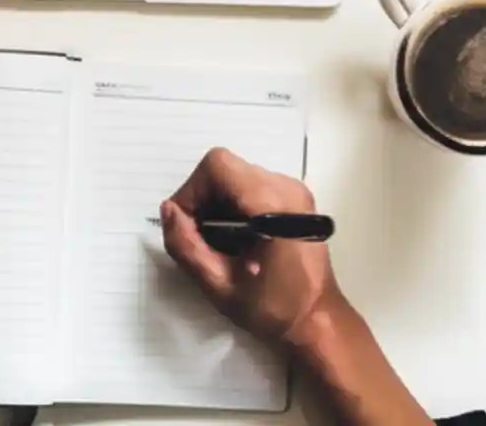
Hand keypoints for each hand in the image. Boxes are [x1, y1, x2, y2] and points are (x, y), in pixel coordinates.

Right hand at [160, 148, 345, 348]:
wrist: (317, 319)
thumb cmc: (273, 309)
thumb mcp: (219, 286)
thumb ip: (187, 246)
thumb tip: (168, 211)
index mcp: (272, 205)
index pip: (218, 166)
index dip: (192, 191)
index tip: (189, 226)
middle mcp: (287, 187)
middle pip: (225, 167)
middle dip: (202, 197)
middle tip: (201, 237)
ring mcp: (294, 189)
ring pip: (236, 174)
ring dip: (216, 201)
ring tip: (218, 240)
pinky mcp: (294, 197)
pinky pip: (251, 183)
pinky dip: (232, 203)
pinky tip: (236, 237)